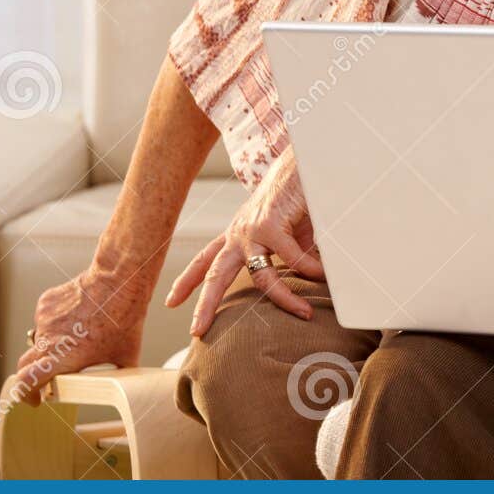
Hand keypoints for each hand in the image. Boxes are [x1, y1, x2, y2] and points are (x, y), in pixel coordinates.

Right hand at [5, 266, 154, 406]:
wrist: (120, 280)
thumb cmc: (125, 317)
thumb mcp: (126, 355)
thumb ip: (119, 374)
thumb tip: (125, 386)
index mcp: (64, 357)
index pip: (28, 381)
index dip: (26, 393)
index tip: (36, 399)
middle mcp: (49, 340)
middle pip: (26, 364)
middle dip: (34, 374)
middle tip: (48, 377)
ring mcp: (45, 321)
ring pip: (40, 339)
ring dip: (52, 344)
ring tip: (79, 335)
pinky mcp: (45, 303)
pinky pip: (46, 320)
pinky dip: (57, 323)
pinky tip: (79, 316)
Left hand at [165, 151, 325, 336]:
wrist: (304, 162)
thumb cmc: (298, 194)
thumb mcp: (289, 229)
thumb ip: (289, 253)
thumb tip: (305, 279)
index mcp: (238, 233)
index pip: (206, 260)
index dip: (187, 282)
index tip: (171, 302)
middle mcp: (239, 233)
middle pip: (215, 275)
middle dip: (205, 304)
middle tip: (196, 331)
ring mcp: (252, 229)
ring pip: (260, 277)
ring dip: (284, 298)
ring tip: (304, 312)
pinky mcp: (270, 225)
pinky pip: (293, 259)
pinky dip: (310, 269)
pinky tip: (322, 274)